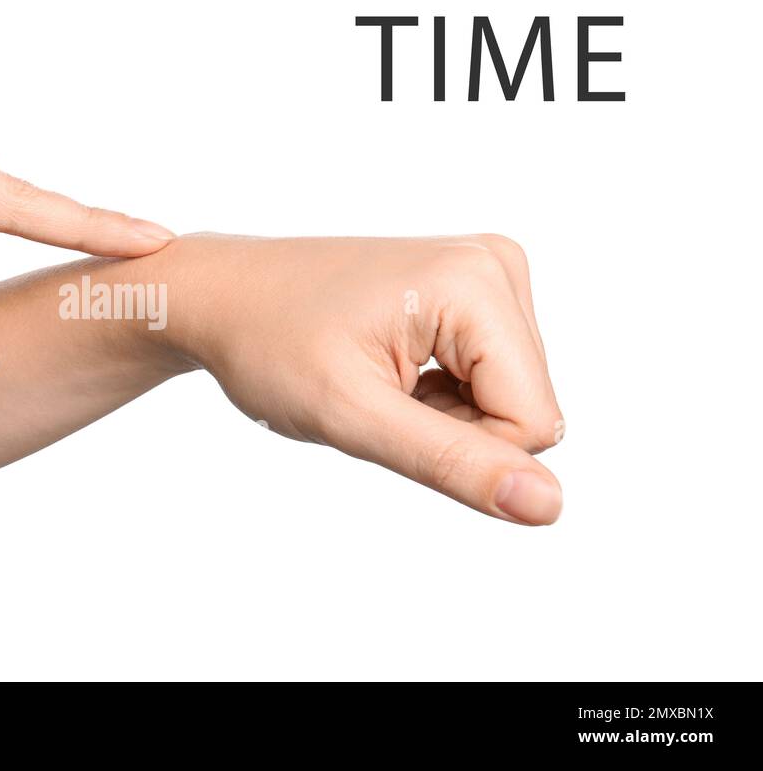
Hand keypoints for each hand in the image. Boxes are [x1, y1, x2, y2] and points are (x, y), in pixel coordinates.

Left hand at [163, 234, 563, 524]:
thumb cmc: (268, 347)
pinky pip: (492, 377)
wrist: (221, 296)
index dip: (463, 449)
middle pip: (529, 409)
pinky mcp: (471, 287)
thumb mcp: (354, 417)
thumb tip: (549, 506)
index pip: (534, 424)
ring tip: (377, 377)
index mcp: (476, 283)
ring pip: (513, 398)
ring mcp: (486, 271)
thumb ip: (454, 463)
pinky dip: (440, 390)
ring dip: (445, 411)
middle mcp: (495, 264)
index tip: (388, 412)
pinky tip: (387, 365)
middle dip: (454, 426)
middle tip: (375, 393)